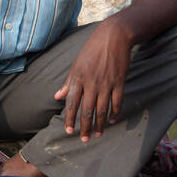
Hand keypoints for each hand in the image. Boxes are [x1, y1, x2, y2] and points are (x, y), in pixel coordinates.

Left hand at [55, 19, 131, 141]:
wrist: (113, 36)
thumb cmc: (92, 49)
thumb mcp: (76, 64)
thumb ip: (68, 82)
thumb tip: (57, 96)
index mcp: (77, 78)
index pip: (71, 103)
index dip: (70, 119)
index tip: (69, 131)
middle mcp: (91, 83)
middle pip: (87, 110)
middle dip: (85, 127)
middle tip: (84, 140)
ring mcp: (106, 83)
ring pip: (102, 109)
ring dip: (100, 124)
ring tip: (98, 134)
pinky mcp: (119, 82)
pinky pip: (117, 102)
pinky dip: (115, 112)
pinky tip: (112, 120)